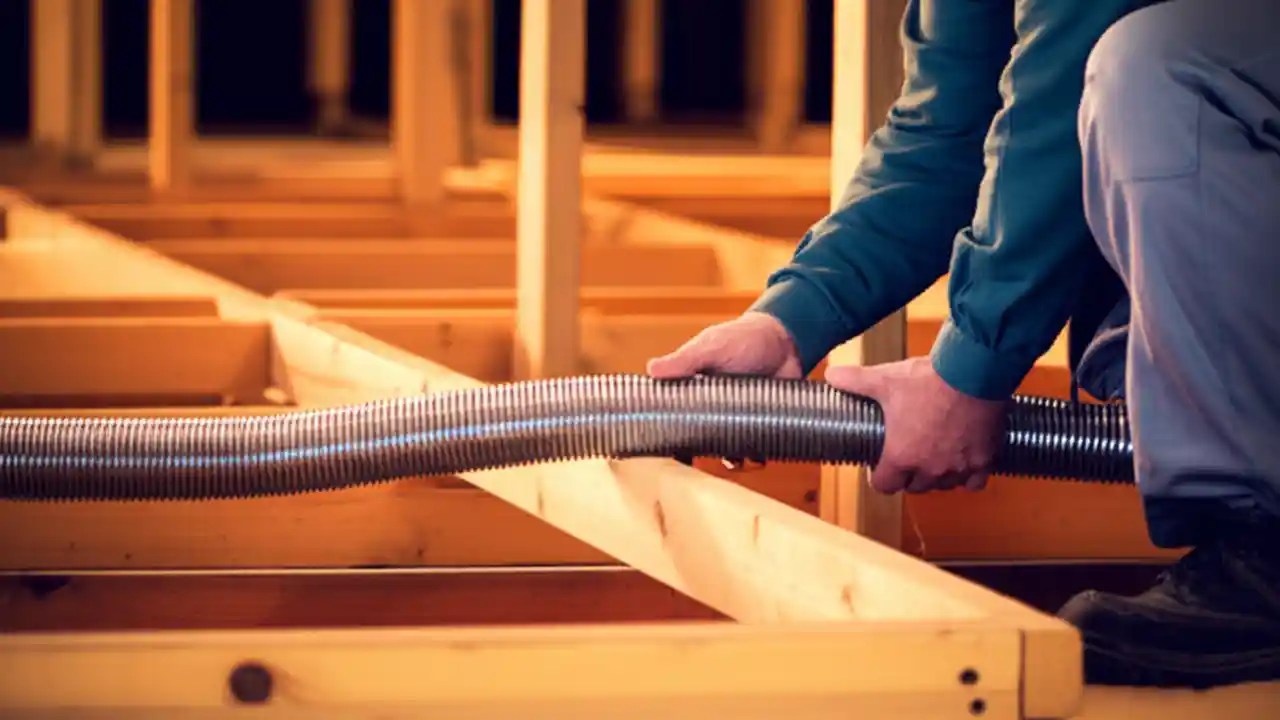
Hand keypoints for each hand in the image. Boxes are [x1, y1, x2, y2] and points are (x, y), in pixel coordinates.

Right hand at [648, 312, 801, 470]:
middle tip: (702, 461)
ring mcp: (737, 418)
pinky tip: (759, 457)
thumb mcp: (712, 346)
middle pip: (699, 441)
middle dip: (699, 455)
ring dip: (731, 460)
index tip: (666, 452)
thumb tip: (652, 369)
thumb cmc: (743, 338)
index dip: (669, 437)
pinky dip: (756, 457)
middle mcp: (712, 409)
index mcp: (693, 391)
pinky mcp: (761, 424)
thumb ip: (685, 360)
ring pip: (727, 449)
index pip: (674, 418)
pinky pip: (755, 449)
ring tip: (736, 460)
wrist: (786, 341)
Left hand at [824, 356, 1006, 493]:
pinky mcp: (984, 460)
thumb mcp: (884, 379)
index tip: (880, 465)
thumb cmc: (929, 379)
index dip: (880, 477)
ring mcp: (958, 467)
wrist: (973, 373)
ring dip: (936, 476)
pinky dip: (969, 476)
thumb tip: (832, 374)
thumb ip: (855, 381)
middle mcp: (929, 469)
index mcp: (901, 457)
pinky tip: (963, 462)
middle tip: (907, 457)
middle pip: (914, 487)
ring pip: (943, 485)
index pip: (884, 486)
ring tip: (933, 457)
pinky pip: (974, 483)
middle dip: (908, 476)